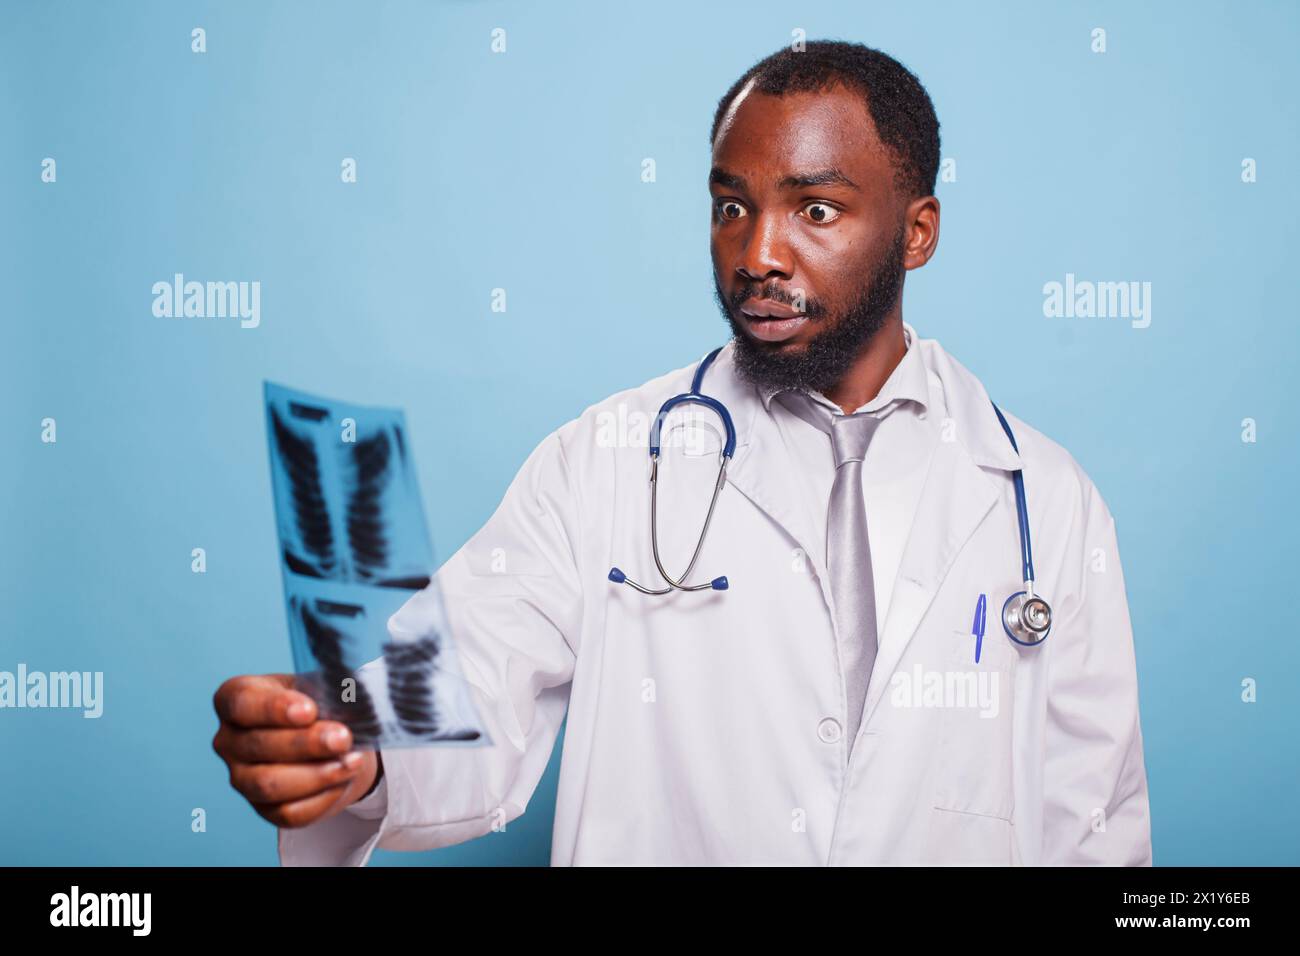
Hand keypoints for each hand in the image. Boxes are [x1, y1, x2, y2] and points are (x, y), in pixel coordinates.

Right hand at [212, 673, 379, 827]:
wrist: (331, 739)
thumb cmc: (319, 705)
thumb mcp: (322, 688)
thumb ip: (328, 692)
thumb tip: (345, 701)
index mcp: (234, 699)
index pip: (241, 703)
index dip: (274, 708)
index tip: (309, 710)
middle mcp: (229, 741)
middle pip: (258, 745)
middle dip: (306, 743)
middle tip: (342, 738)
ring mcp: (241, 778)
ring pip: (269, 784)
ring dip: (316, 774)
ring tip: (351, 762)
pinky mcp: (264, 809)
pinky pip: (289, 812)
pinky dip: (322, 797)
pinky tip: (344, 780)